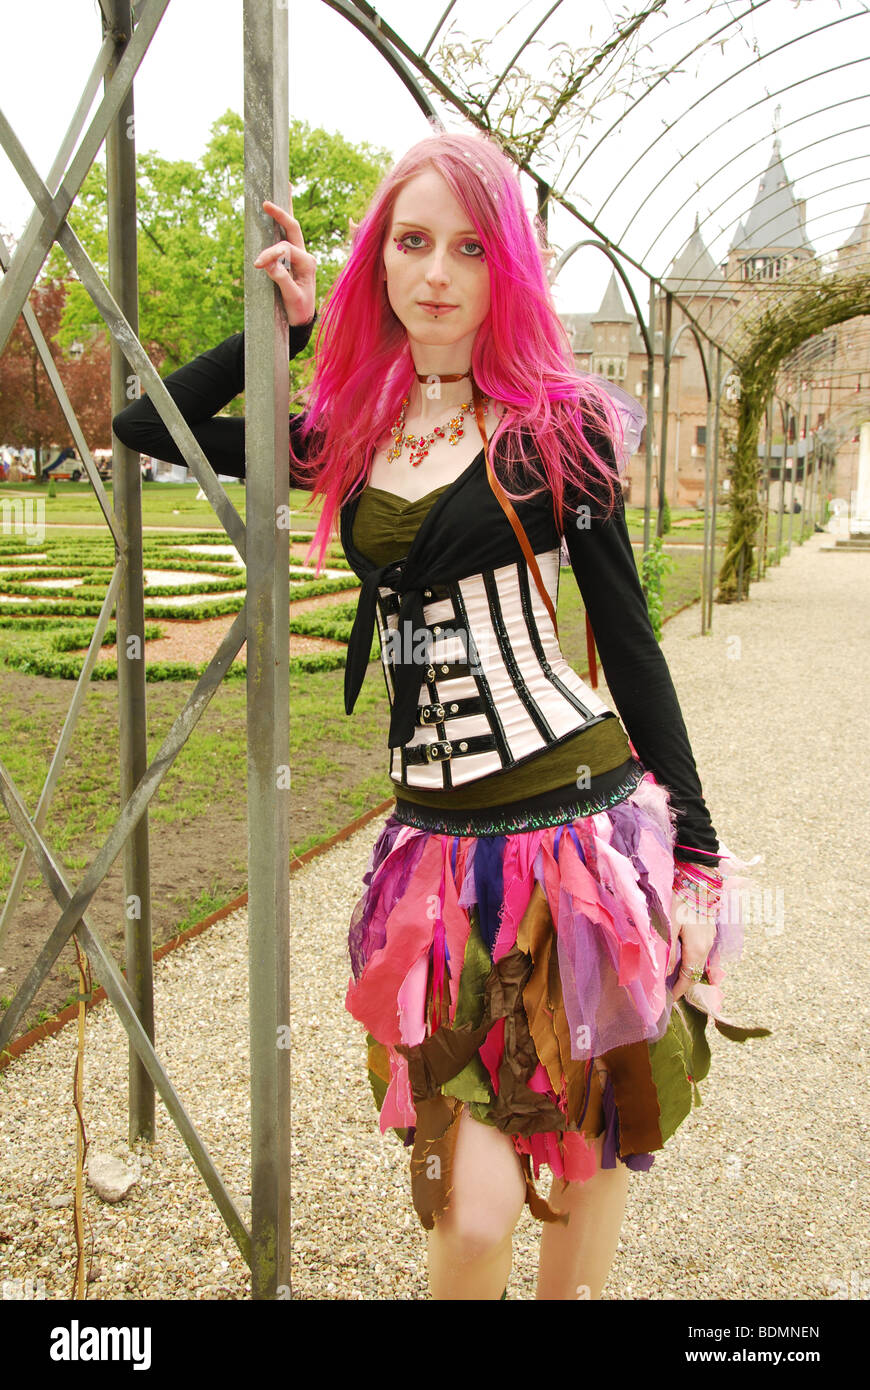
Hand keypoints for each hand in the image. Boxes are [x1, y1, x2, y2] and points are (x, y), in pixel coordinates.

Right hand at [253, 188, 316, 327]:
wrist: (302, 319)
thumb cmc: (298, 310)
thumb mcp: (292, 298)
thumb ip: (282, 280)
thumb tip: (267, 263)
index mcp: (308, 263)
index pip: (285, 250)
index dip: (270, 254)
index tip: (256, 264)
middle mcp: (305, 255)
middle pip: (293, 228)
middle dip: (280, 214)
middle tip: (265, 203)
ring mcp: (300, 254)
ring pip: (291, 226)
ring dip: (285, 207)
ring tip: (283, 185)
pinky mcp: (292, 256)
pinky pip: (287, 234)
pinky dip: (282, 218)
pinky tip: (279, 205)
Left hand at [669, 870, 718, 1002]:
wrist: (699, 878)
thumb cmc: (681, 900)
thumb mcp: (669, 926)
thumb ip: (667, 951)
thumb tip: (665, 974)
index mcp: (698, 949)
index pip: (689, 978)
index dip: (678, 991)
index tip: (668, 999)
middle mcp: (707, 946)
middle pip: (696, 972)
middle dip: (683, 983)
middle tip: (668, 990)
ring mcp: (710, 937)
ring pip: (700, 962)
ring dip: (688, 971)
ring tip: (673, 977)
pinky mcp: (709, 929)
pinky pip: (702, 952)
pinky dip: (693, 960)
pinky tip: (682, 958)